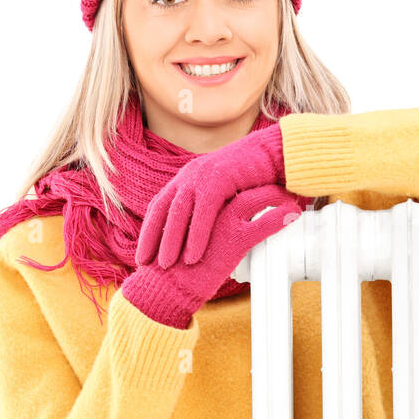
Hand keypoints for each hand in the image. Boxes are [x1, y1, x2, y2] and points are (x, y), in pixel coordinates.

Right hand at [122, 183, 304, 328]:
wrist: (163, 290)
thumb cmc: (171, 271)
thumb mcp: (181, 244)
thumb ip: (195, 233)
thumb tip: (207, 237)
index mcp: (193, 204)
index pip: (223, 188)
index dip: (245, 184)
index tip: (260, 183)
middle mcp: (205, 207)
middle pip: (239, 186)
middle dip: (262, 182)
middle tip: (281, 181)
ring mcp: (220, 221)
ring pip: (252, 199)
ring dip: (275, 195)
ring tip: (293, 194)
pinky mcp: (232, 240)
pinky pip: (262, 224)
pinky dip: (280, 218)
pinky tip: (293, 215)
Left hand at [137, 122, 288, 268]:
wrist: (276, 153)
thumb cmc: (253, 176)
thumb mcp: (224, 193)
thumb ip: (210, 208)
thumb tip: (201, 233)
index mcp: (187, 178)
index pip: (160, 206)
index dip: (149, 230)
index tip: (142, 253)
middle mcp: (189, 175)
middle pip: (163, 210)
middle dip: (152, 238)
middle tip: (144, 263)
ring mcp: (203, 175)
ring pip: (179, 212)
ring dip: (171, 240)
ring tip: (166, 265)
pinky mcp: (220, 179)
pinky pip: (204, 212)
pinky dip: (197, 235)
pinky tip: (193, 256)